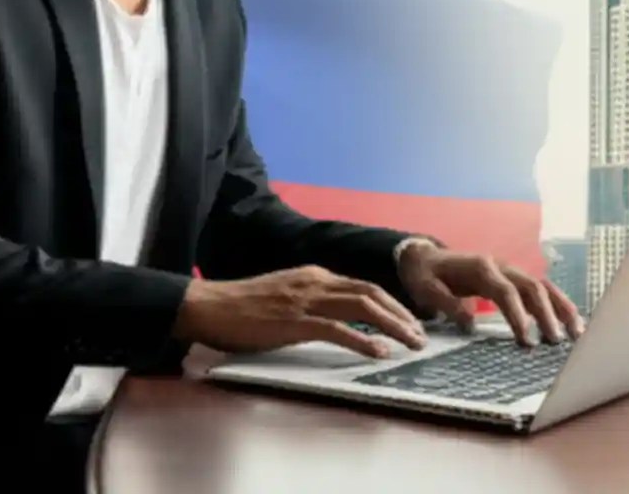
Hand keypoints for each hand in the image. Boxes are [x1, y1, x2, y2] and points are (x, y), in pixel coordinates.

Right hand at [170, 265, 427, 358]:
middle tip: (421, 335)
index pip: (364, 286)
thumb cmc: (242, 307)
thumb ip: (312, 301)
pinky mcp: (294, 321)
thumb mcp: (285, 295)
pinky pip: (337, 330)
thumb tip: (338, 317)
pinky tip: (379, 352)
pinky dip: (363, 341)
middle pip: (372, 293)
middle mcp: (316, 282)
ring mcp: (306, 300)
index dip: (393, 303)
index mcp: (315, 276)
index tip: (411, 320)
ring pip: (363, 307)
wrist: (207, 305)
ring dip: (393, 326)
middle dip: (402, 314)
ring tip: (412, 344)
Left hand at [397, 241, 584, 345]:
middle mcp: (501, 265)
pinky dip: (557, 304)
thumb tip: (469, 324)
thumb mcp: (426, 290)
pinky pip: (540, 290)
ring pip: (542, 286)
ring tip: (577, 331)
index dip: (518, 314)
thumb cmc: (425, 276)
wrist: (424, 257)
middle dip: (547, 314)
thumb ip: (446, 304)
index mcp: (481, 267)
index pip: (506, 291)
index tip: (527, 339)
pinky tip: (570, 321)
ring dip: (561, 308)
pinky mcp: (513, 278)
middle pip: (532, 287)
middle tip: (556, 341)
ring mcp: (510, 270)